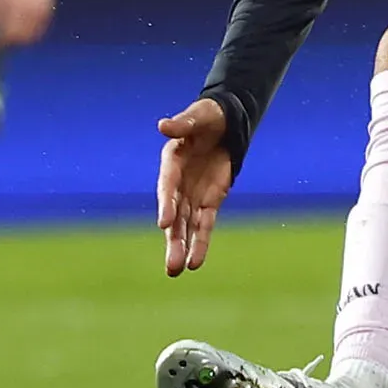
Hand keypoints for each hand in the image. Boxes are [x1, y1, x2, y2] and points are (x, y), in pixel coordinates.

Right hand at [156, 98, 233, 276]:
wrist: (223, 125)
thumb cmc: (207, 118)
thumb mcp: (198, 116)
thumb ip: (183, 123)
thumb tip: (164, 125)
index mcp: (172, 162)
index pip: (168, 187)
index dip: (166, 204)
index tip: (164, 224)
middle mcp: (179, 183)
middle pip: (175, 215)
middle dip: (174, 240)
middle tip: (171, 266)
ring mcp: (193, 195)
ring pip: (186, 226)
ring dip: (183, 247)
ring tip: (177, 271)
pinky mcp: (209, 201)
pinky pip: (204, 224)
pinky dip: (201, 242)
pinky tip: (196, 262)